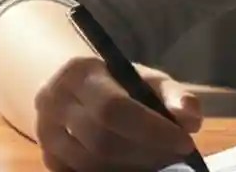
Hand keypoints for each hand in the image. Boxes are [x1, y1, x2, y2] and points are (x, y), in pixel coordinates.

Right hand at [34, 56, 202, 171]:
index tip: (184, 142)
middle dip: (145, 153)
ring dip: (131, 168)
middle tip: (174, 156)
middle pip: (101, 141)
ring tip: (158, 161)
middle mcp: (53, 102)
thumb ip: (173, 95)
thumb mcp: (147, 80)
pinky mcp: (47, 160)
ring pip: (90, 165)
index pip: (114, 108)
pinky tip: (134, 167)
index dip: (152, 129)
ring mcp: (44, 134)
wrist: (74, 91)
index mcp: (80, 73)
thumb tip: (191, 118)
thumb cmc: (119, 84)